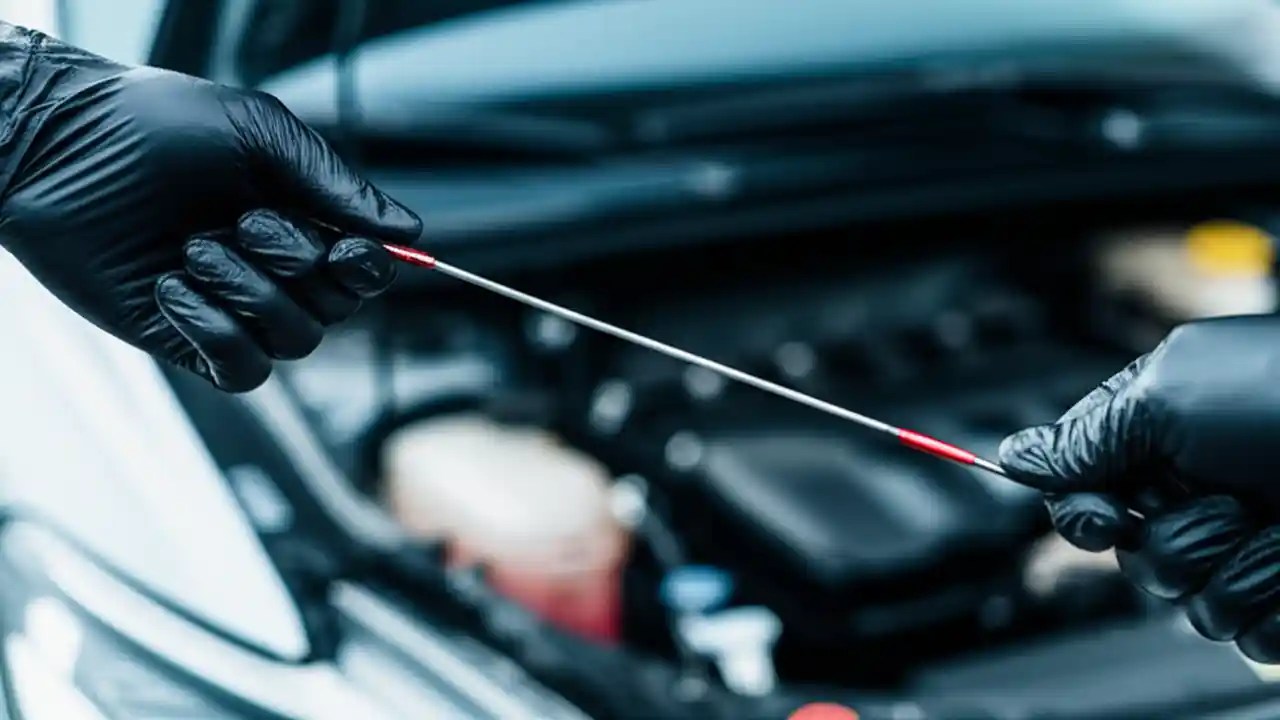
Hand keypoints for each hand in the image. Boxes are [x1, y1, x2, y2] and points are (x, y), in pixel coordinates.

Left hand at [0, 27, 419, 390]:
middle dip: (293, 265)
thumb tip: (408, 231)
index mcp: (301, 218)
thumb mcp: (258, 132)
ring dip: (248, 293)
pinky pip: (243, 370)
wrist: (56, 152)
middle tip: (240, 222)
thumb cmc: (151, 126)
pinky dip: (216, 332)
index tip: (344, 249)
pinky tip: (172, 290)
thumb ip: (334, 181)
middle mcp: (275, 268)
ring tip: (192, 250)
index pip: (367, 268)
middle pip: (338, 308)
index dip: (368, 269)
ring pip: (295, 340)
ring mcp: (236, 308)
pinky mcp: (192, 340)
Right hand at [999, 315, 1279, 661]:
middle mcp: (1199, 490)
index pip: (1081, 488)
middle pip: (1129, 554)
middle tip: (1227, 497)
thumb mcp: (1171, 395)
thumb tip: (1014, 456)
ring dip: (1236, 566)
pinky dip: (1275, 601)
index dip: (1081, 511)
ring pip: (1188, 600)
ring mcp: (1247, 544)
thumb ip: (1086, 436)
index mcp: (1161, 433)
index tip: (1101, 514)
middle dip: (1175, 536)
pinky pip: (1249, 634)